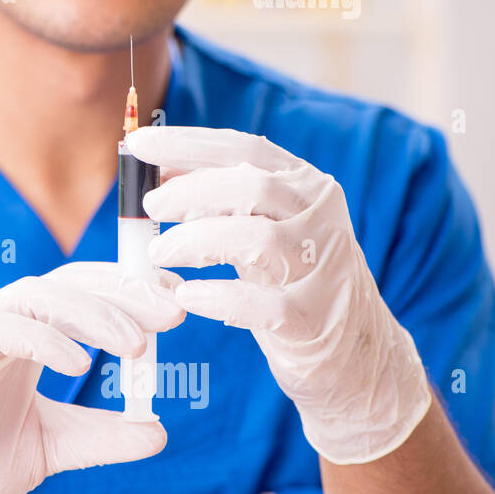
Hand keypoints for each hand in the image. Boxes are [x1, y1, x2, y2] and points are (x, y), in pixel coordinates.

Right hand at [0, 262, 184, 493]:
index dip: (127, 293)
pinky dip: (46, 339)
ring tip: (135, 342)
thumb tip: (157, 430)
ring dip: (92, 313)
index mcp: (23, 336)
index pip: (80, 292)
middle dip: (123, 294)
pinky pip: (3, 327)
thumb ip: (101, 436)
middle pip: (66, 284)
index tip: (175, 307)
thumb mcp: (53, 447)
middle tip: (173, 313)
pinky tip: (82, 365)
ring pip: (37, 296)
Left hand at [125, 125, 432, 464]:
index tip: (139, 143)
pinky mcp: (315, 319)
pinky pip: (264, 303)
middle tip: (149, 206)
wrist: (355, 349)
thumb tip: (158, 175)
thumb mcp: (260, 228)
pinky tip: (187, 296)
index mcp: (305, 185)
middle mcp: (321, 218)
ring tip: (158, 251)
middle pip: (253, 187)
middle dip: (190, 191)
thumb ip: (220, 202)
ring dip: (196, 240)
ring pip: (259, 238)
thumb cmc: (291, 279)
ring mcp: (324, 267)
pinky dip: (219, 296)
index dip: (188, 144)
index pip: (245, 150)